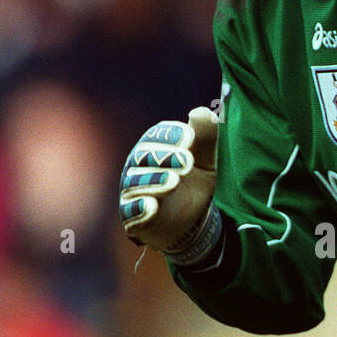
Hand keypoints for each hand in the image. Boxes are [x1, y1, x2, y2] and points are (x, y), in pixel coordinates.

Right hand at [119, 107, 220, 262]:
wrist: (189, 224)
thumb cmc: (192, 186)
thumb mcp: (205, 163)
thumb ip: (205, 139)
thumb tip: (203, 111)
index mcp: (154, 149)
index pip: (157, 136)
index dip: (171, 135)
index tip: (190, 137)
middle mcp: (138, 168)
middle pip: (143, 157)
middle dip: (164, 157)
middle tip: (188, 161)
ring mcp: (133, 193)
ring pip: (136, 184)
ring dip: (154, 181)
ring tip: (174, 181)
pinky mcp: (133, 218)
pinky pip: (131, 212)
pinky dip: (139, 209)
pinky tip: (151, 206)